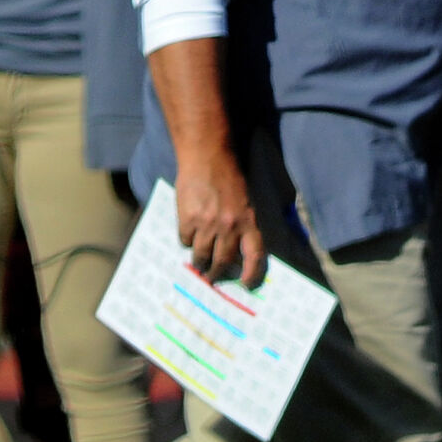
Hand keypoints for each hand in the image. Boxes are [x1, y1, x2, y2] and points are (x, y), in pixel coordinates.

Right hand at [175, 151, 266, 288]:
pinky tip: (189, 235)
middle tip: (212, 278)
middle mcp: (230, 226)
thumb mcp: (245, 202)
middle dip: (217, 274)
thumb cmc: (228, 177)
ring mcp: (208, 223)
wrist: (207, 157)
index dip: (252, 275)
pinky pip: (186, 241)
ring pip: (201, 256)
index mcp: (249, 221)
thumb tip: (236, 252)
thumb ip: (242, 225)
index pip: (255, 256)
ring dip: (199, 264)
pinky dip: (187, 241)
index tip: (247, 285)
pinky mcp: (188, 219)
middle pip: (223, 261)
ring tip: (198, 265)